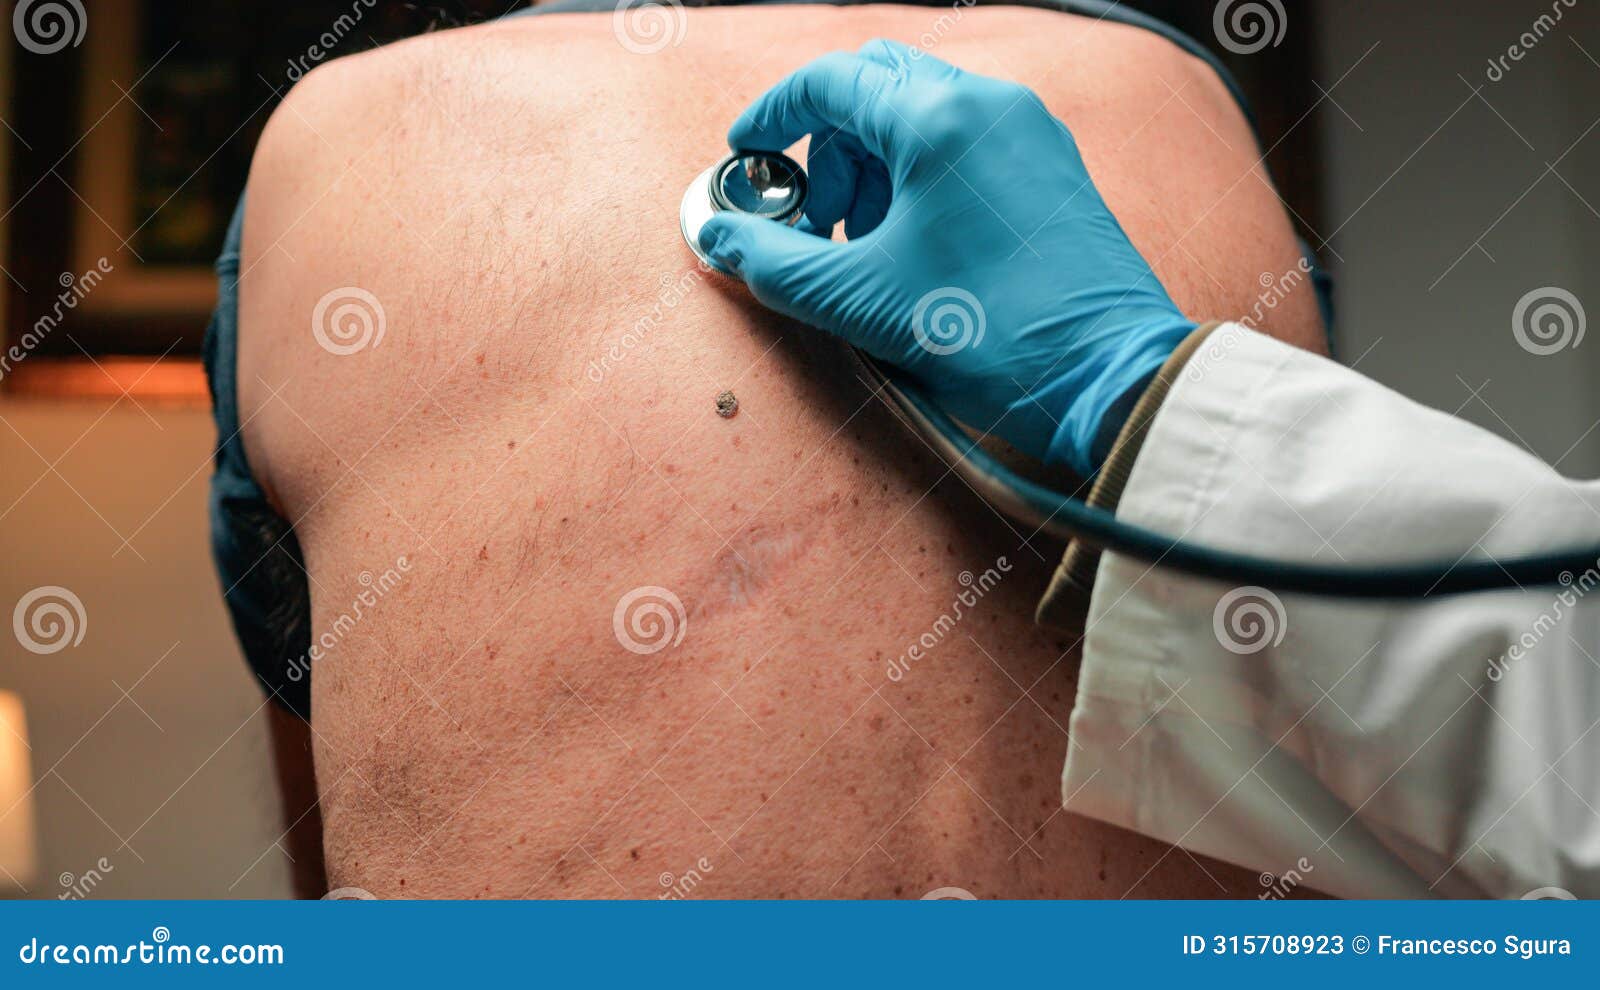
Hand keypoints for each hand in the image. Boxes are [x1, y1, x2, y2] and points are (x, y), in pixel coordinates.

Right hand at [698, 41, 1195, 474]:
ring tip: (862, 244)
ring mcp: (1030, 133)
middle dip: (827, 144)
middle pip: (878, 84)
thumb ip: (775, 263)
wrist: (1111, 379)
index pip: (830, 80)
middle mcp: (990, 106)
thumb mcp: (862, 301)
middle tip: (810, 214)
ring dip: (873, 165)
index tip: (745, 157)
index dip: (771, 116)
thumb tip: (718, 240)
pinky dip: (922, 178)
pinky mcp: (1054, 170)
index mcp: (940, 118)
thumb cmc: (997, 333)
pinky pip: (968, 144)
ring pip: (925, 113)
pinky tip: (914, 247)